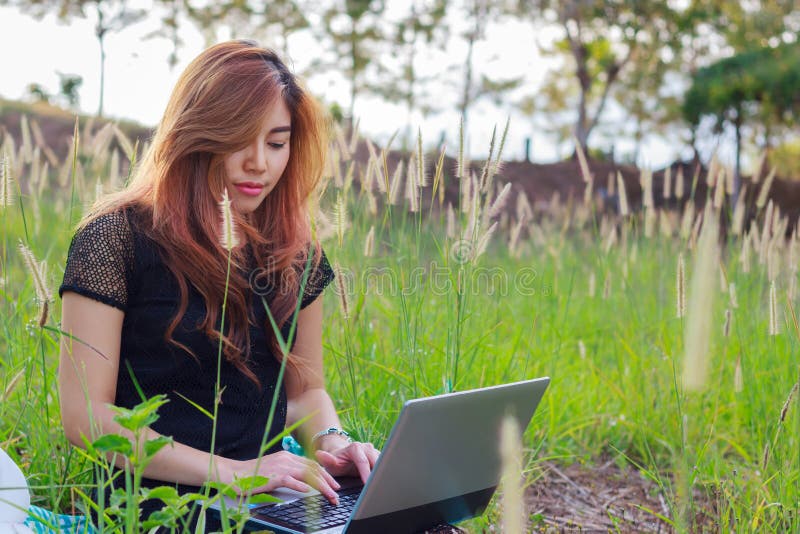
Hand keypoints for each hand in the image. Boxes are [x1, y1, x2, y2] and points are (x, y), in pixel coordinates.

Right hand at [223, 451, 341, 503]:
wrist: (233, 473)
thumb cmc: (252, 475)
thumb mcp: (274, 470)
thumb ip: (288, 473)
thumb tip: (304, 482)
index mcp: (287, 456)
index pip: (312, 464)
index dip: (325, 473)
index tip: (333, 483)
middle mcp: (286, 458)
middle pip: (313, 468)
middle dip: (328, 480)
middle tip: (337, 491)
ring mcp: (280, 466)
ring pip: (307, 474)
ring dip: (321, 485)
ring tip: (330, 494)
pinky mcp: (273, 476)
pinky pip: (291, 480)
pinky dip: (302, 485)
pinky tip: (309, 491)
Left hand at [314, 440, 379, 483]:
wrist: (340, 455)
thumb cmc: (335, 460)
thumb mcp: (330, 463)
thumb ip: (326, 459)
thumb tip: (320, 454)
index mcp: (355, 447)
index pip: (363, 461)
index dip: (366, 473)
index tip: (367, 483)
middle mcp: (366, 447)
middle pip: (376, 461)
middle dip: (377, 473)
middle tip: (377, 487)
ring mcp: (373, 451)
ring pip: (382, 462)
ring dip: (381, 473)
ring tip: (381, 485)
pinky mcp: (377, 456)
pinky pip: (383, 464)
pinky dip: (382, 472)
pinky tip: (381, 482)